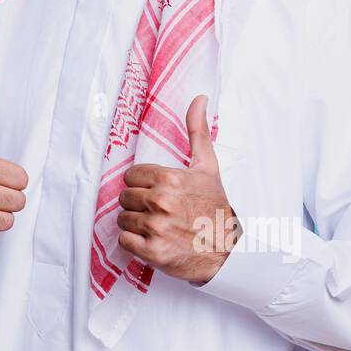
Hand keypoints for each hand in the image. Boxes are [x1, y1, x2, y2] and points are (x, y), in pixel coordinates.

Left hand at [115, 94, 241, 281]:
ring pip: (122, 219)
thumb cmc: (214, 207)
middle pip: (124, 197)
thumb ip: (197, 132)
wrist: (227, 250)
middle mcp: (161, 201)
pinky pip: (124, 241)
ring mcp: (156, 227)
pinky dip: (134, 242)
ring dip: (135, 224)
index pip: (130, 176)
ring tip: (156, 226)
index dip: (141, 185)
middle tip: (157, 211)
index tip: (156, 192)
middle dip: (137, 204)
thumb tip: (199, 99)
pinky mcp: (152, 251)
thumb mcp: (207, 167)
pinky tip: (152, 240)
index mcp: (169, 178)